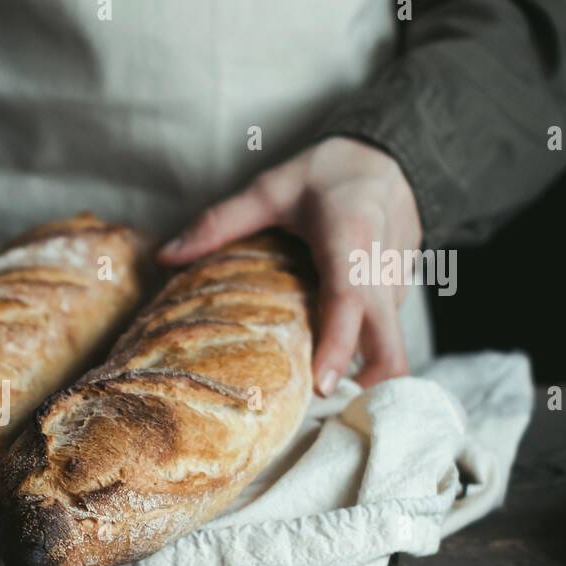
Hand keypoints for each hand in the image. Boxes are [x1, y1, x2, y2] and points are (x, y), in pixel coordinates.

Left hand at [157, 137, 421, 394]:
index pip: (349, 300)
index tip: (321, 386)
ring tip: (314, 385)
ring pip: (386, 342)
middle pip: (392, 342)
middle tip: (319, 407)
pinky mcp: (400, 294)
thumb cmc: (326, 173)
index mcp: (349, 238)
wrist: (387, 158)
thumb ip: (221, 222)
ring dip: (359, 367)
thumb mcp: (271, 187)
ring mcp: (397, 284)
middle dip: (369, 381)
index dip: (339, 346)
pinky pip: (381, 331)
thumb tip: (165, 257)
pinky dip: (359, 347)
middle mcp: (381, 268)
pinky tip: (325, 350)